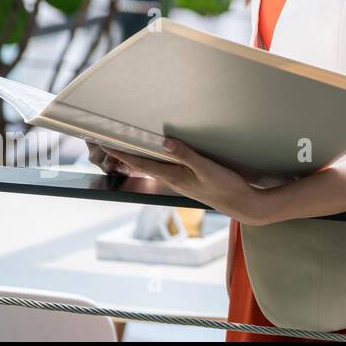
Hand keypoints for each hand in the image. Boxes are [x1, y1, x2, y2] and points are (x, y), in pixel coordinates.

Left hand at [98, 138, 273, 225]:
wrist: (241, 204)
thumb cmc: (225, 187)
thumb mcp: (207, 168)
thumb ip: (186, 155)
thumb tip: (165, 142)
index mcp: (173, 176)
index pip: (140, 162)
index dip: (121, 153)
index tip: (104, 144)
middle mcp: (172, 179)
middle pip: (142, 164)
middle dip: (124, 154)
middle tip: (109, 142)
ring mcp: (180, 180)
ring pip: (152, 166)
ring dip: (138, 156)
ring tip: (127, 145)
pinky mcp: (188, 179)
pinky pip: (165, 166)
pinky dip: (155, 158)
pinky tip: (159, 153)